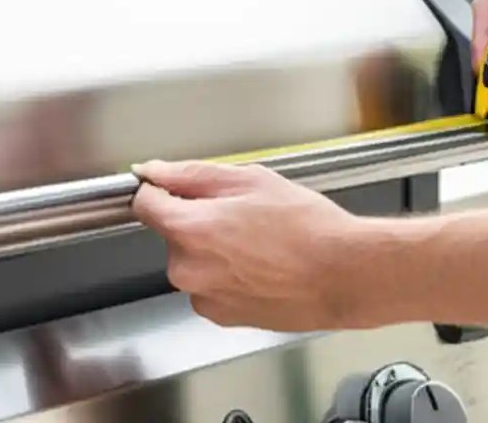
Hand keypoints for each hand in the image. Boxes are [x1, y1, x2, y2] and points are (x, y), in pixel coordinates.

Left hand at [131, 160, 368, 330]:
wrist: (343, 275)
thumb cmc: (307, 227)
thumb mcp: (250, 180)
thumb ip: (192, 175)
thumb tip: (154, 171)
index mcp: (190, 229)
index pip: (144, 204)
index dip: (159, 190)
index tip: (172, 188)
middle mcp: (187, 268)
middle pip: (173, 234)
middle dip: (199, 221)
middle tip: (242, 214)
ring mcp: (203, 296)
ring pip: (194, 260)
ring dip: (214, 250)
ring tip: (259, 244)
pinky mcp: (221, 315)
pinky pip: (210, 285)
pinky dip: (227, 275)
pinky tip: (261, 267)